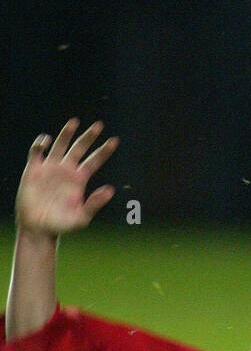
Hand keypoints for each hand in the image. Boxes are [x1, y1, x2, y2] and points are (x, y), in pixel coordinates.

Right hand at [15, 120, 118, 239]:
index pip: (95, 160)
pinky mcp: (34, 170)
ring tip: (75, 122)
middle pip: (80, 147)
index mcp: (79, 178)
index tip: (115, 141)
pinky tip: (46, 142)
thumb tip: (110, 190)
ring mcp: (50, 167)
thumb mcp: (81, 218)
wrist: (37, 228)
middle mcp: (66, 169)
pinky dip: (40, 144)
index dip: (104, 150)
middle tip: (99, 125)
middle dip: (89, 136)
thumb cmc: (61, 225)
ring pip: (60, 145)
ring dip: (66, 133)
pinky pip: (37, 152)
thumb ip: (95, 204)